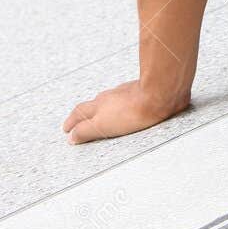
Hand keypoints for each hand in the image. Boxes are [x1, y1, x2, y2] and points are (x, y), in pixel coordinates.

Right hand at [63, 79, 189, 144]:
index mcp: (98, 105)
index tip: (67, 129)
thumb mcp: (103, 126)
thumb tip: (71, 136)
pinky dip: (118, 105)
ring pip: (107, 100)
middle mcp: (109, 97)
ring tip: (98, 115)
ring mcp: (125, 93)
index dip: (72, 121)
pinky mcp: (140, 92)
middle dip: (83, 114)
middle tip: (77, 121)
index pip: (79, 113)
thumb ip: (85, 131)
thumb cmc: (134, 111)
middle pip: (92, 105)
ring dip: (100, 108)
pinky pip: (124, 99)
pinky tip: (123, 108)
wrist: (160, 94)